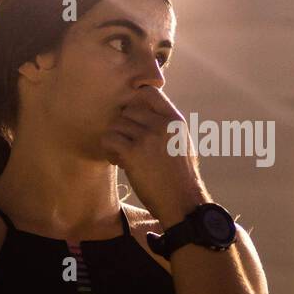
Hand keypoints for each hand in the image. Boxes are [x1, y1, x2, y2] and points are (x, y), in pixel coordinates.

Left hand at [100, 87, 206, 223]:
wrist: (183, 202)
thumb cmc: (182, 177)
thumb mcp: (183, 143)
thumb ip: (167, 126)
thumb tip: (147, 113)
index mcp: (175, 120)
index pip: (149, 92)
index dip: (136, 100)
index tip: (134, 117)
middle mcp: (161, 124)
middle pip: (128, 110)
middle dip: (125, 127)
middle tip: (129, 145)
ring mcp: (147, 137)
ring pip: (116, 125)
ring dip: (116, 141)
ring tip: (125, 157)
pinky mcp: (133, 152)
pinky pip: (109, 139)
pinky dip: (110, 151)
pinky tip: (119, 163)